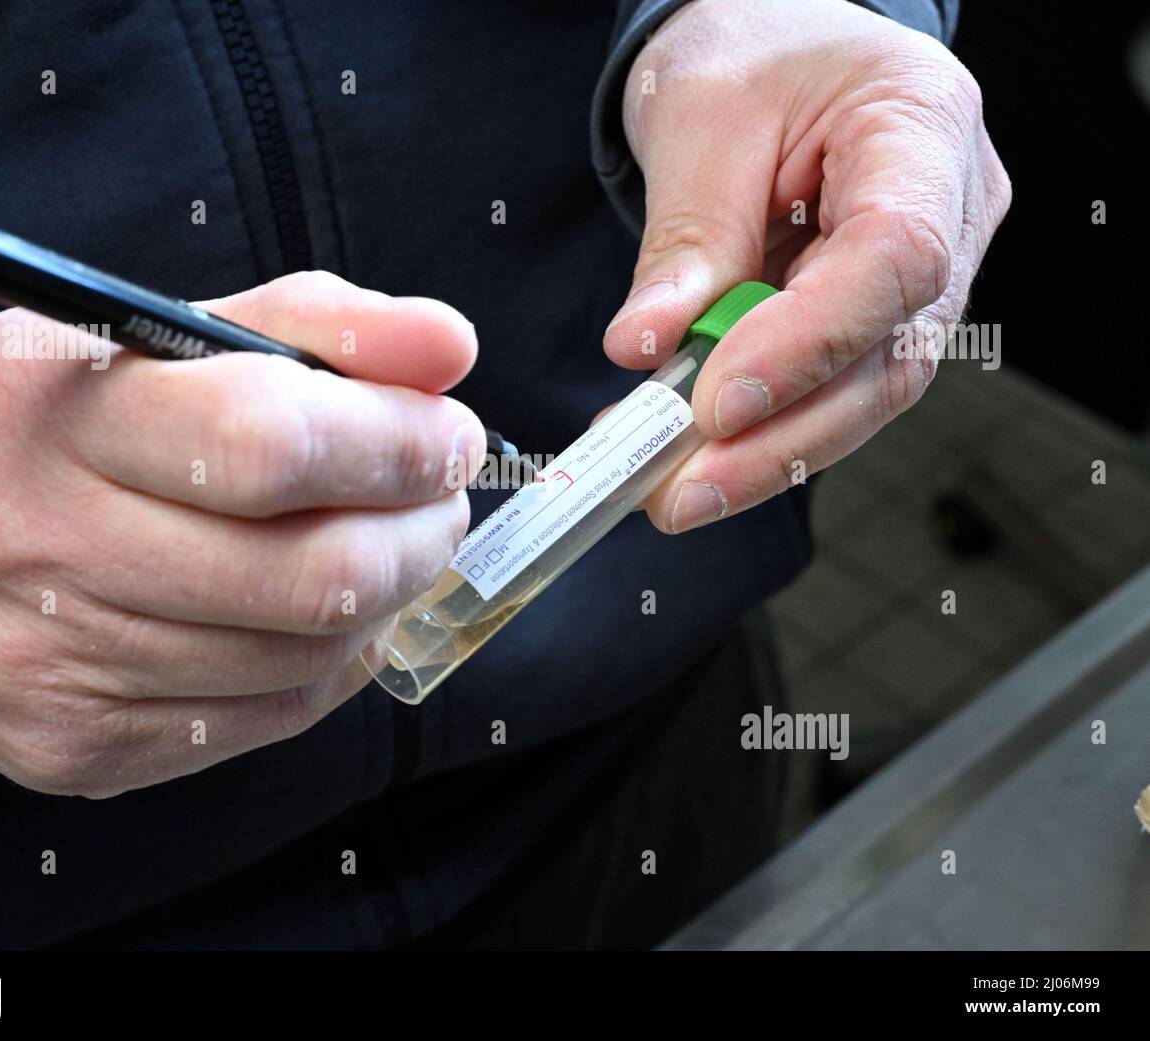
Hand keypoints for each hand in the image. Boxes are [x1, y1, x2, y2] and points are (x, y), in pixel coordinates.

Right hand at [0, 272, 483, 795]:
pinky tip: (320, 613)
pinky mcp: (79, 744)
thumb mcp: (168, 336)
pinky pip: (274, 714)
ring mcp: (52, 662)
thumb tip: (448, 346)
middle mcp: (36, 540)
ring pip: (307, 653)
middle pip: (310, 573)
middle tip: (437, 500)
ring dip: (389, 595)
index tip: (447, 435)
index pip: (267, 443)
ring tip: (385, 545)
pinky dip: (333, 658)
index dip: (395, 445)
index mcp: (50, 405)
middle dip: (420, 534)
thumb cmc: (59, 426)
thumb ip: (318, 326)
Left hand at [605, 0, 1010, 532]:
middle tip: (680, 492)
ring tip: (671, 490)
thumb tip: (646, 348)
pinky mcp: (876, 317)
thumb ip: (685, 237)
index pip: (896, 259)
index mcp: (923, 128)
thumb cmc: (750, 50)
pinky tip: (689, 454)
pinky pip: (829, 389)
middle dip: (781, 439)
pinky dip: (758, 431)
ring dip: (765, 454)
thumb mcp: (699, 118)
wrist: (772, 45)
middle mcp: (951, 213)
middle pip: (891, 358)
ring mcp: (924, 277)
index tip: (716, 401)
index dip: (809, 344)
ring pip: (863, 394)